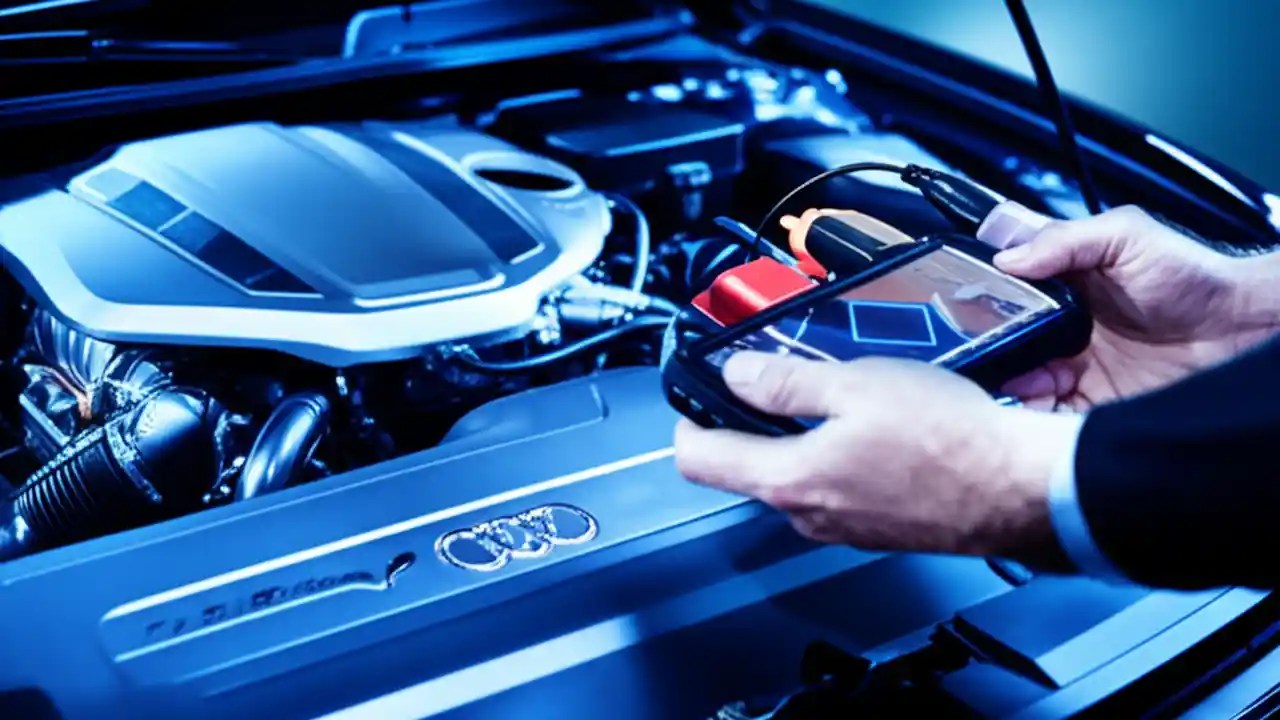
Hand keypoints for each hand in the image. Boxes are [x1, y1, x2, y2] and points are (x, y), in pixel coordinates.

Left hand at [674, 351, 1078, 556]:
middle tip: (765, 378)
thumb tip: (736, 375)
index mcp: (788, 480)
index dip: (684, 422)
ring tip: (831, 394)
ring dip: (798, 438)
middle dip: (746, 423)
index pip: (697, 461)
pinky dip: (839, 456)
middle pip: (744, 468)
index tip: (690, 395)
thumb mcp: (855, 385)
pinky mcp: (877, 526)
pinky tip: (871, 427)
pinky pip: (836, 487)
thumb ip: (784, 383)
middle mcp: (807, 514)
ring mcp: (843, 527)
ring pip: (794, 476)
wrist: (1020, 486)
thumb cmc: (949, 440)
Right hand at [979, 203, 1279, 409]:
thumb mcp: (1125, 235)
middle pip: (1001, 348)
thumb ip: (1063, 239)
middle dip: (987, 354)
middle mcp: (1059, 332)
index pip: (1001, 299)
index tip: (963, 313)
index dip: (978, 307)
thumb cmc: (1192, 276)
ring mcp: (1073, 372)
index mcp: (1059, 289)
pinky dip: (1033, 421)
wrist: (1242, 330)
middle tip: (984, 356)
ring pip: (1017, 387)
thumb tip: (1006, 257)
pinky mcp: (1091, 407)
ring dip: (1007, 389)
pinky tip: (1033, 409)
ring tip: (1016, 383)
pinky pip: (1047, 420)